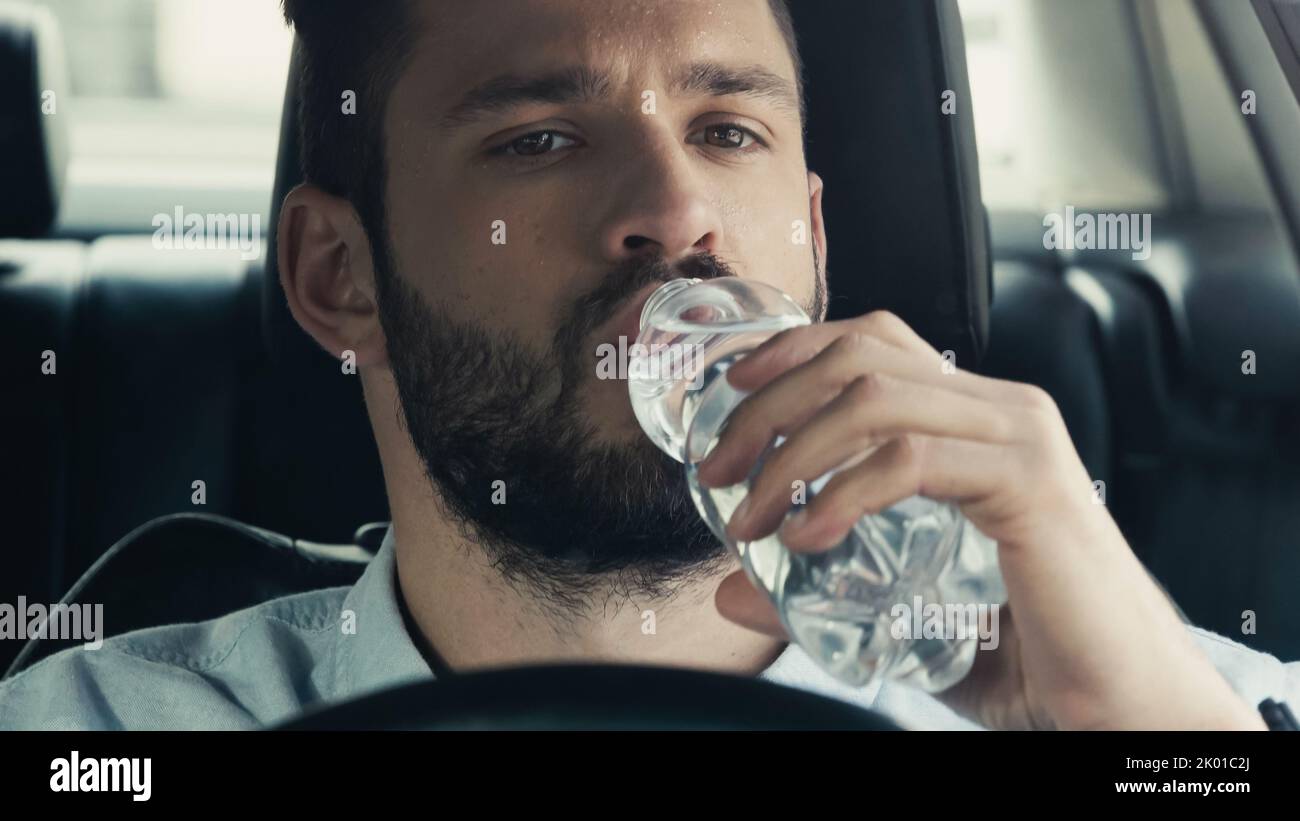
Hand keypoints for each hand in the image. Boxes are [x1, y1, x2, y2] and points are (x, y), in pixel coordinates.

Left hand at [699, 310, 1262, 729]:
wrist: (1123, 701)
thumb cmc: (1026, 651)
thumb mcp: (901, 610)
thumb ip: (817, 593)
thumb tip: (728, 590)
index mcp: (979, 418)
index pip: (875, 340)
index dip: (793, 350)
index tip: (728, 392)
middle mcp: (1002, 409)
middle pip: (861, 354)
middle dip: (768, 402)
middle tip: (714, 469)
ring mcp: (1020, 437)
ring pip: (875, 396)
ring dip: (790, 450)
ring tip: (747, 515)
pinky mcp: (1029, 482)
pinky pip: (910, 460)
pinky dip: (842, 492)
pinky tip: (805, 535)